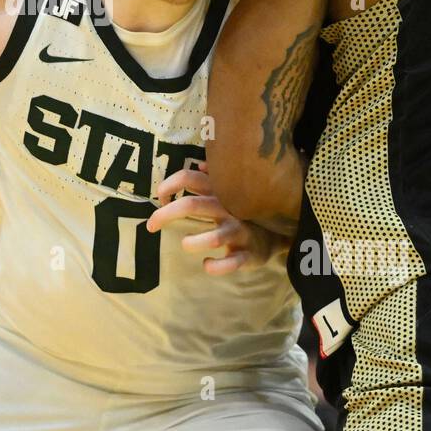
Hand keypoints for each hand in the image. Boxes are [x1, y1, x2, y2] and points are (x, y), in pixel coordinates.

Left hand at [147, 162, 277, 274]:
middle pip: (192, 205)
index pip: (189, 177)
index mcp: (219, 192)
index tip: (160, 199)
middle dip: (166, 214)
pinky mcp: (247, 255)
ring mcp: (238, 233)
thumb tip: (201, 164)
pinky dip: (216, 266)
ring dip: (195, 242)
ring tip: (186, 244)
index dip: (169, 184)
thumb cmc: (244, 213)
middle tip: (151, 226)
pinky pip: (232, 262)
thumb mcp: (230, 194)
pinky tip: (207, 265)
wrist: (279, 235)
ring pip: (215, 237)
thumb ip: (212, 180)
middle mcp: (227, 209)